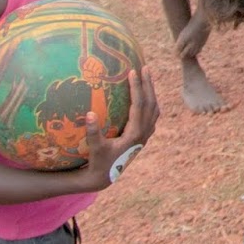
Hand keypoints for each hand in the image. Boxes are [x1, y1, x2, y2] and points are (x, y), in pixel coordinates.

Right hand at [82, 69, 159, 186]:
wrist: (106, 177)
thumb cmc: (98, 162)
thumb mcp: (95, 148)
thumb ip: (93, 132)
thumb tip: (90, 113)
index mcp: (135, 133)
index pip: (139, 105)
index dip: (137, 87)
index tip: (133, 72)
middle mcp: (144, 132)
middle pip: (151, 103)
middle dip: (148, 84)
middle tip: (144, 67)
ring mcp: (145, 134)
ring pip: (154, 108)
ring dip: (151, 92)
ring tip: (146, 76)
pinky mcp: (143, 136)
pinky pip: (151, 114)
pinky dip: (149, 101)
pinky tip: (143, 94)